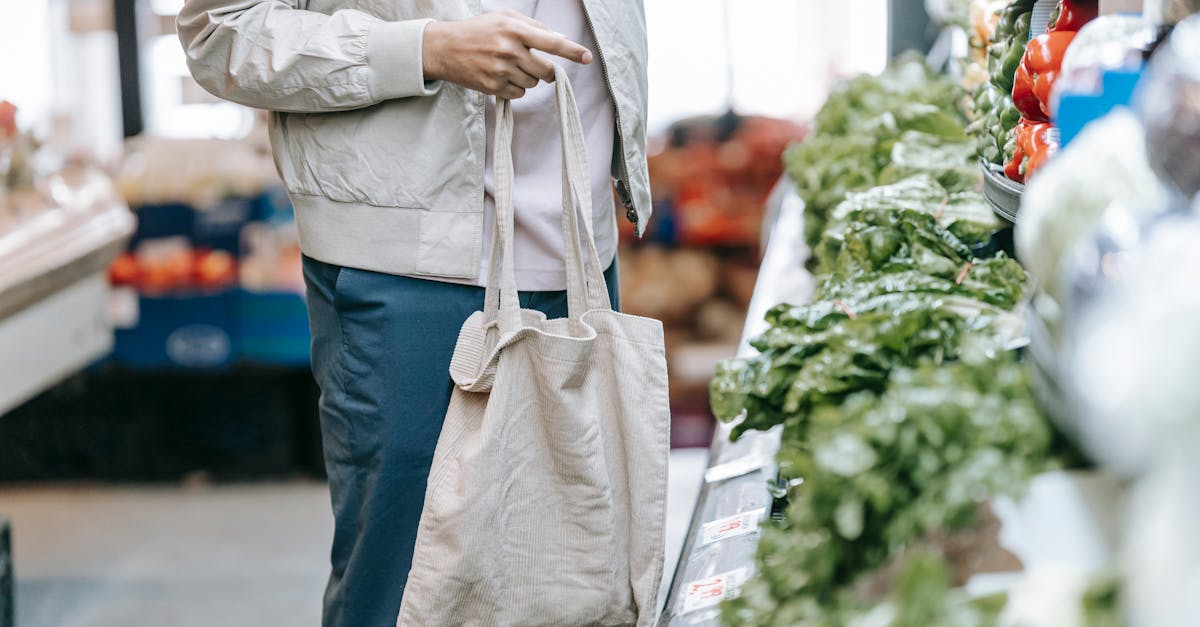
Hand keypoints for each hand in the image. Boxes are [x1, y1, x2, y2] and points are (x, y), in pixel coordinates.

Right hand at [421, 10, 592, 98]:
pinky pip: (519, 94)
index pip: (551, 42)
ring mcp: (500, 70)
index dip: (572, 51)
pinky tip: (502, 77)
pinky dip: (516, 88)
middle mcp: (509, 50)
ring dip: (528, 78)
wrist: (444, 48)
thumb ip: (533, 26)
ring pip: (533, 83)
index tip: (587, 57)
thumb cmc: (478, 30)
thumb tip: (559, 38)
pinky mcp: (492, 87)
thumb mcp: (504, 18)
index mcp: (515, 29)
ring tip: (510, 67)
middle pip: (546, 70)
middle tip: (537, 65)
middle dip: (547, 71)